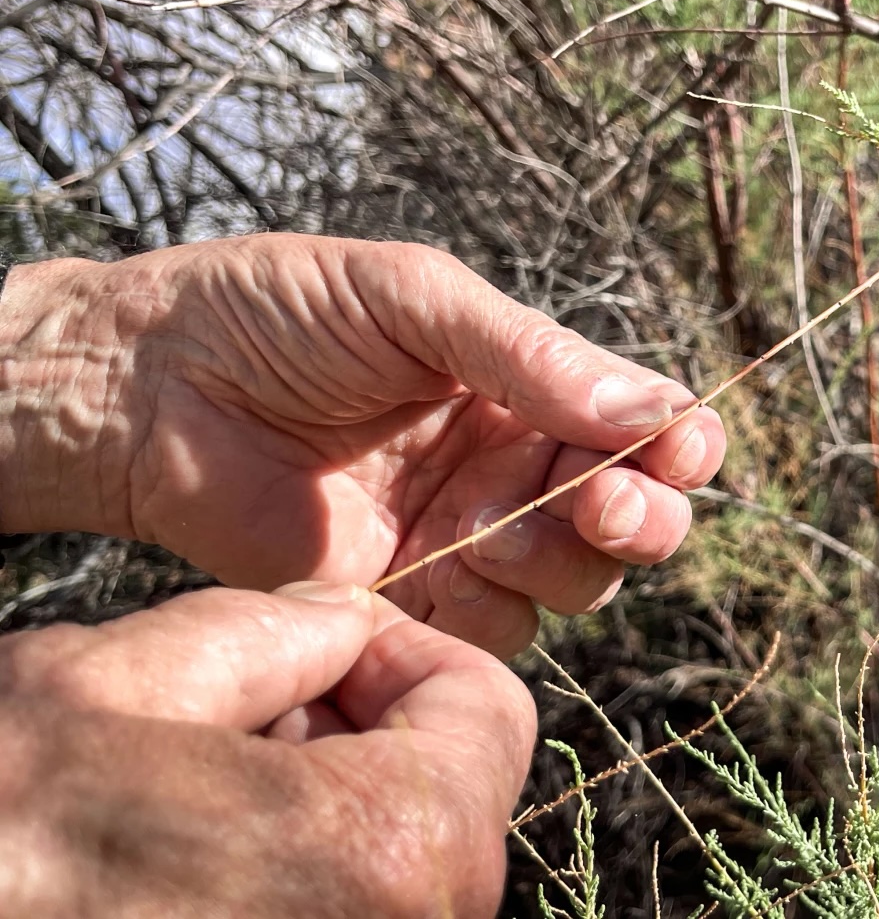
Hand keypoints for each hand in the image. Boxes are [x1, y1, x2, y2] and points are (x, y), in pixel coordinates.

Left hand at [0, 234, 726, 654]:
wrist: (143, 389)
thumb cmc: (275, 313)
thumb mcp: (412, 298)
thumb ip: (529, 353)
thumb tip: (648, 408)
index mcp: (528, 384)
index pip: (646, 424)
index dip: (681, 443)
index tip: (679, 450)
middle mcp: (513, 465)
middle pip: (634, 516)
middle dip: (640, 516)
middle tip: (602, 502)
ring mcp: (468, 539)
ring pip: (578, 581)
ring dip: (558, 559)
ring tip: (483, 524)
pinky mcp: (412, 603)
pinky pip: (495, 634)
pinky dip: (488, 611)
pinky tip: (439, 567)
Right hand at [0, 583, 534, 916]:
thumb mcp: (119, 680)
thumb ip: (276, 631)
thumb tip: (345, 624)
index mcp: (392, 850)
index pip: (491, 712)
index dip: (406, 658)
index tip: (325, 652)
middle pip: (446, 796)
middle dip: (357, 734)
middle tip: (238, 716)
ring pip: (388, 864)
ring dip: (314, 808)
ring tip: (181, 794)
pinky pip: (334, 916)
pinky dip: (281, 877)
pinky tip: (174, 860)